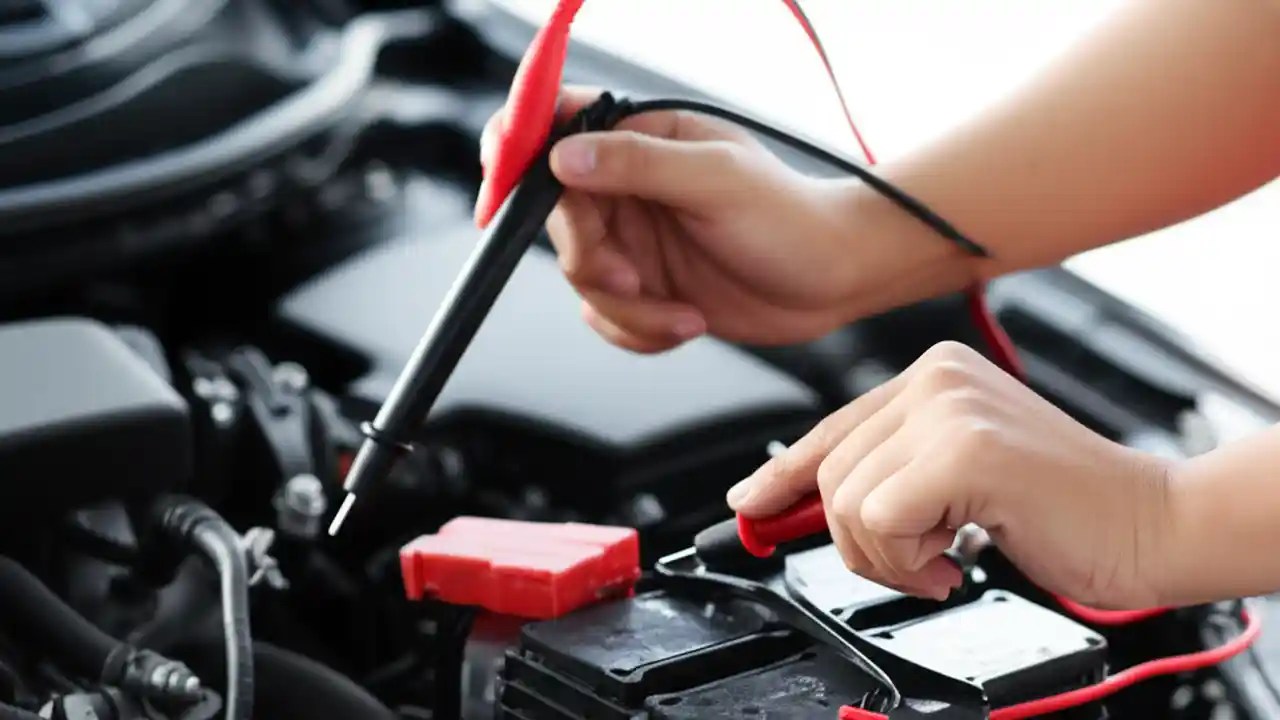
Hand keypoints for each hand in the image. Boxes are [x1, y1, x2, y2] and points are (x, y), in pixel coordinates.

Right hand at [478, 87, 977, 351]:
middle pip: (557, 221)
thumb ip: (637, 163)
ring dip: (628, 309)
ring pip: (581, 279)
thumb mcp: (716, 181)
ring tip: (684, 312)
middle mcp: (628, 187)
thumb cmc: (791, 218)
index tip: (501, 186)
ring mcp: (634, 239)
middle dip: (594, 262)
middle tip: (634, 278)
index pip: (556, 126)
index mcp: (642, 138)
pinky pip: (604, 317)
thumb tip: (563, 155)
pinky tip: (685, 323)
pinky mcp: (644, 287)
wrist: (833, 281)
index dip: (517, 149)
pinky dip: (638, 331)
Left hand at [727, 341, 1176, 608]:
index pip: (832, 428)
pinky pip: (880, 521)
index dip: (783, 475)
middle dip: (861, 542)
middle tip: (921, 560)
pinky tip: (956, 558)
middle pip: (829, 476)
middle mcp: (936, 378)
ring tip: (945, 555)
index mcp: (933, 375)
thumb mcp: (957, 475)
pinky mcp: (963, 450)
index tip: (750, 502)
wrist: (1151, 521)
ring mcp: (949, 409)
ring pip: (846, 503)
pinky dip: (908, 561)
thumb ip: (888, 473)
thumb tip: (789, 498)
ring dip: (889, 557)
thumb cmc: (1062, 506)